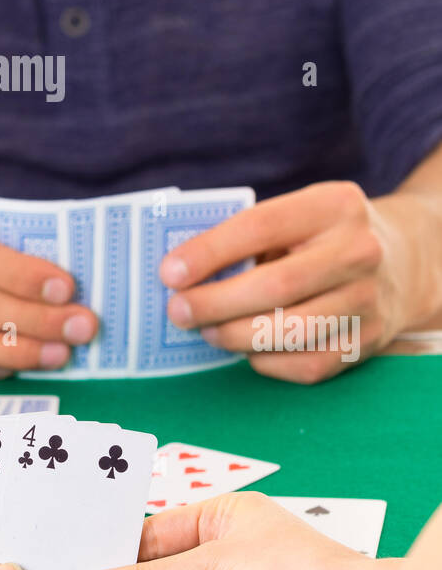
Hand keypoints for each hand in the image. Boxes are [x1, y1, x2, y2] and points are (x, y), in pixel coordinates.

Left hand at [158, 181, 406, 382]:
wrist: (400, 260)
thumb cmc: (322, 236)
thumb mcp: (297, 215)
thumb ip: (248, 236)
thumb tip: (182, 272)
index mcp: (333, 205)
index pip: (260, 226)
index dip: (209, 252)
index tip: (169, 273)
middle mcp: (359, 250)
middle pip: (275, 285)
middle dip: (215, 303)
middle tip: (177, 312)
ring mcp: (369, 298)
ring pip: (291, 331)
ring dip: (235, 336)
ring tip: (207, 332)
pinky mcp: (370, 340)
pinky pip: (308, 364)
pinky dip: (268, 362)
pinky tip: (246, 351)